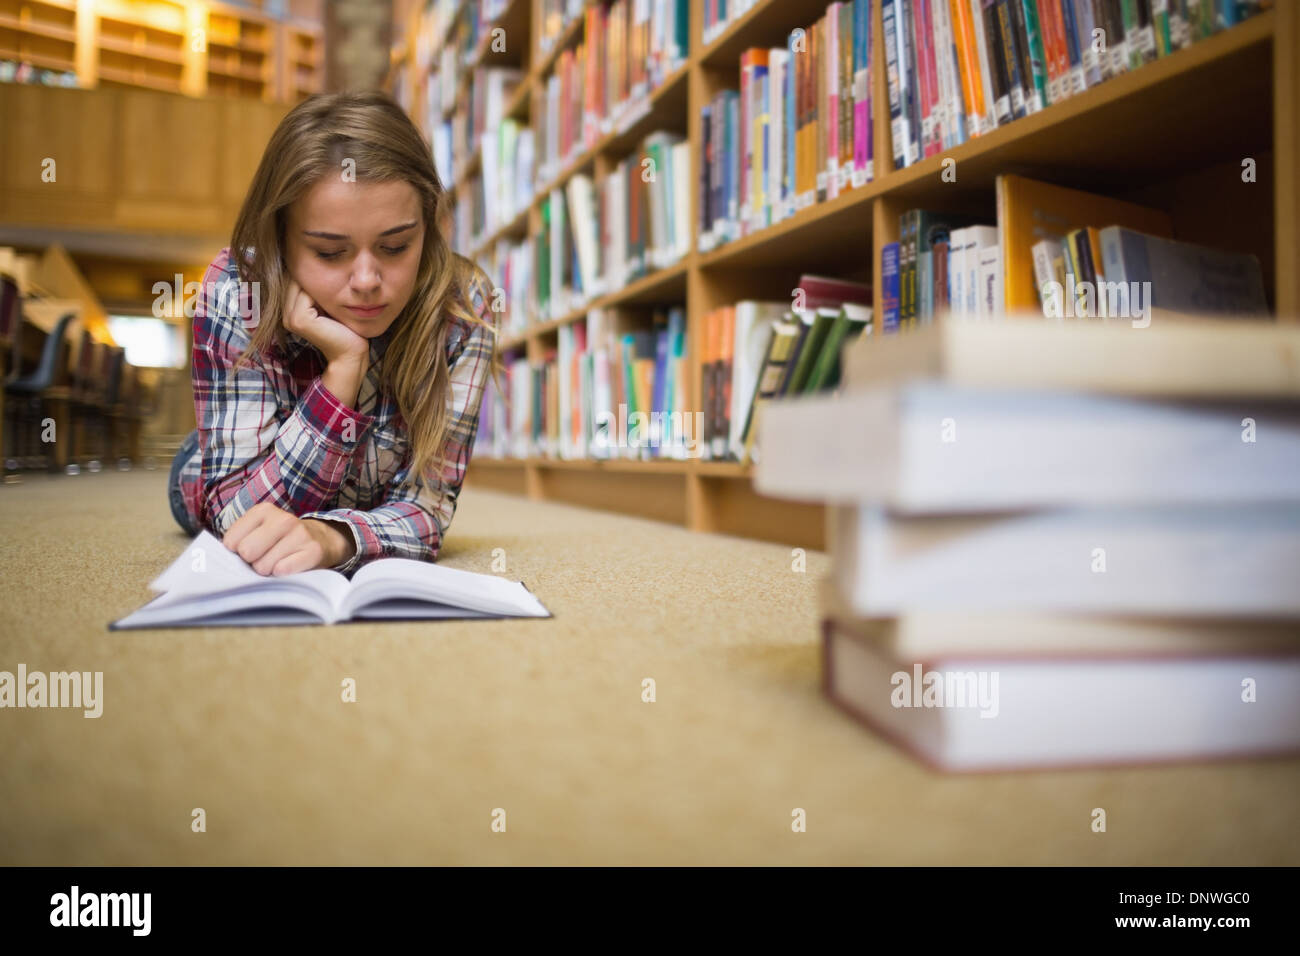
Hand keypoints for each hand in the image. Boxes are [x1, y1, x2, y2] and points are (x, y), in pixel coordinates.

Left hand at [223, 501, 355, 574]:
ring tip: (280, 561)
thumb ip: (237, 540)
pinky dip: (282, 575)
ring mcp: (300, 534)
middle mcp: (283, 519)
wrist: (322, 540)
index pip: (231, 542)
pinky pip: (283, 571)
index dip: (238, 552)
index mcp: (263, 511)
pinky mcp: (313, 551)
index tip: (251, 549)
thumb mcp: (258, 530)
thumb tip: (221, 561)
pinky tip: (290, 567)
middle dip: (252, 561)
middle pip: (247, 552)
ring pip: (264, 566)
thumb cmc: (280, 540)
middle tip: (264, 558)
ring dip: (269, 571)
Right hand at [284, 277, 368, 407]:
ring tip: (336, 291)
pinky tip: (336, 300)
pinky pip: (307, 293)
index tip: (330, 275)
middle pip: (296, 278)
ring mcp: (290, 318)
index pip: (295, 278)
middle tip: (335, 279)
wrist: (352, 352)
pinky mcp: (299, 320)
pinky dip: (323, 292)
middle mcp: (286, 314)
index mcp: (290, 310)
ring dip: (320, 283)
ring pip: (301, 283)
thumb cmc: (345, 328)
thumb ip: (319, 290)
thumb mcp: (329, 304)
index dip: (312, 273)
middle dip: (314, 275)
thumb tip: (318, 265)